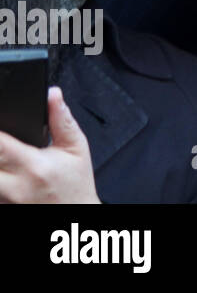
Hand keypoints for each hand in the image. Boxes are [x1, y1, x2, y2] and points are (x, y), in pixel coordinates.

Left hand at [0, 87, 99, 203]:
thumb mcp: (77, 148)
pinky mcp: (2, 205)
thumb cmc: (76, 184)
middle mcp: (14, 185)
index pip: (0, 143)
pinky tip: (7, 170)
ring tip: (8, 158)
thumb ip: (62, 120)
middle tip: (4, 142)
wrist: (75, 214)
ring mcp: (4, 198)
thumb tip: (53, 95)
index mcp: (34, 165)